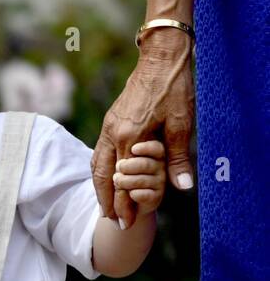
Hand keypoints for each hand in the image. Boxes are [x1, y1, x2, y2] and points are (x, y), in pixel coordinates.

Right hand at [92, 46, 195, 226]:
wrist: (161, 56)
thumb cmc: (174, 87)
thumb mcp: (181, 124)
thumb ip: (178, 158)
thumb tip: (183, 187)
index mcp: (129, 136)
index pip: (122, 181)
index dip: (123, 205)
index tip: (125, 224)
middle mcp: (113, 133)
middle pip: (102, 176)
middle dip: (105, 200)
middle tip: (111, 221)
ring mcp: (109, 125)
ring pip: (96, 164)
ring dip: (100, 186)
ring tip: (105, 204)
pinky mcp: (112, 119)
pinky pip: (99, 151)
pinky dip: (100, 170)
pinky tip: (107, 177)